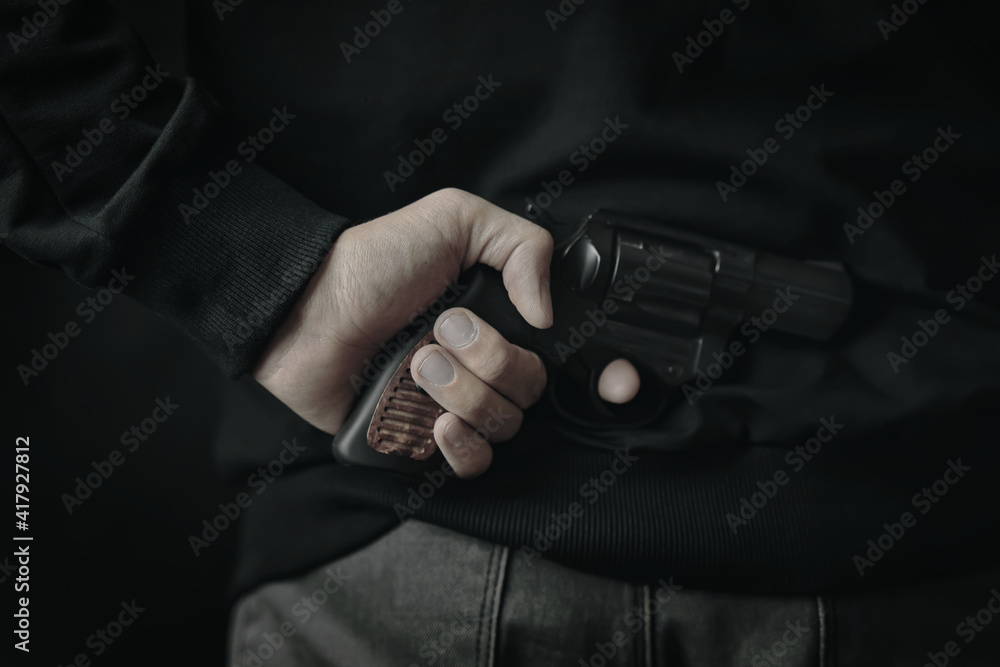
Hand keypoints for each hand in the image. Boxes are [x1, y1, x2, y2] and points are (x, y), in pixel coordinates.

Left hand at [252, 188, 638, 476]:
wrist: (304, 313)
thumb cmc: (371, 263)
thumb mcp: (452, 220)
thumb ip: (520, 244)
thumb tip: (547, 312)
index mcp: (501, 318)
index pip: (572, 354)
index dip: (610, 375)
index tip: (618, 381)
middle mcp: (486, 365)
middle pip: (534, 390)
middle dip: (491, 360)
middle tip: (442, 331)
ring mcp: (456, 407)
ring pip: (504, 425)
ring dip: (463, 393)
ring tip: (418, 362)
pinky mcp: (423, 443)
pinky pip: (472, 464)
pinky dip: (460, 446)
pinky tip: (434, 421)